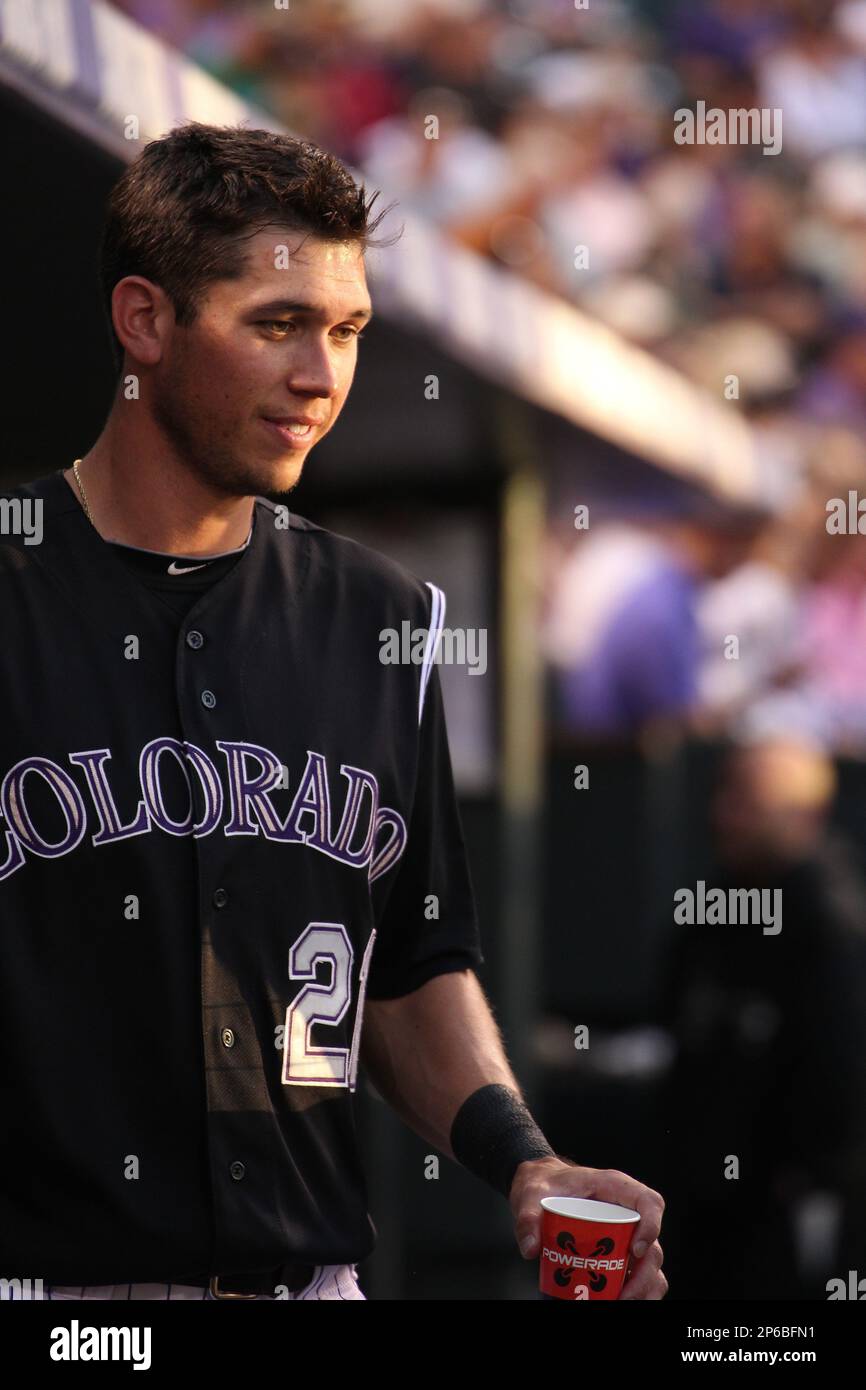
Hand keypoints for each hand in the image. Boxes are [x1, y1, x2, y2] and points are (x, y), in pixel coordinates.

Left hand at [509, 1156, 667, 1299]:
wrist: (541, 1188)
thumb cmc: (545, 1184)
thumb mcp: (532, 1193)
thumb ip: (528, 1216)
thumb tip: (530, 1247)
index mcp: (615, 1188)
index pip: (649, 1202)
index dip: (651, 1226)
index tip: (635, 1251)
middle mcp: (627, 1211)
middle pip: (653, 1244)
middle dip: (644, 1276)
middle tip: (623, 1296)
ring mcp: (625, 1233)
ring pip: (650, 1265)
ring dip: (644, 1289)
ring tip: (622, 1302)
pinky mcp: (618, 1251)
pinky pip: (637, 1274)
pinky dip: (636, 1292)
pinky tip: (618, 1300)